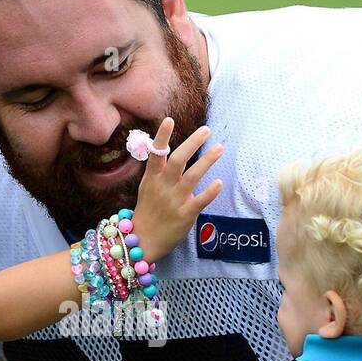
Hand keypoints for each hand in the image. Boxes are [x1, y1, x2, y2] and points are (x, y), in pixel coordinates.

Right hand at [130, 118, 223, 262]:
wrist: (142, 241)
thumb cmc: (147, 211)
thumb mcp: (146, 187)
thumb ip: (157, 169)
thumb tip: (164, 148)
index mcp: (152, 178)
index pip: (156, 153)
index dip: (162, 136)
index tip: (169, 119)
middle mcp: (163, 186)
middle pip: (177, 160)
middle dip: (192, 143)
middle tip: (206, 129)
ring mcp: (174, 200)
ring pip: (192, 176)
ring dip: (207, 160)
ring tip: (220, 147)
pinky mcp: (185, 215)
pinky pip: (200, 201)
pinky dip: (210, 191)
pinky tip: (219, 182)